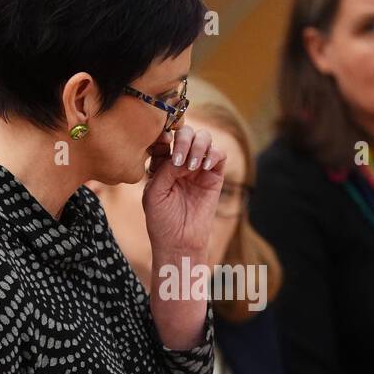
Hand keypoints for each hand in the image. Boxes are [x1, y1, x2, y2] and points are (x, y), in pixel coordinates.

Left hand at [142, 123, 224, 255]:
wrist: (179, 241)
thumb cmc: (162, 220)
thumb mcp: (154, 192)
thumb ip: (164, 168)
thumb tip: (181, 153)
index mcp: (161, 163)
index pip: (165, 137)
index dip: (164, 133)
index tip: (164, 140)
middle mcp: (180, 161)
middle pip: (185, 132)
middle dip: (183, 139)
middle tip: (180, 160)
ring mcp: (198, 167)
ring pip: (204, 138)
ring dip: (198, 146)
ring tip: (191, 167)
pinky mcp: (214, 176)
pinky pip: (219, 154)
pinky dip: (213, 155)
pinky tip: (203, 168)